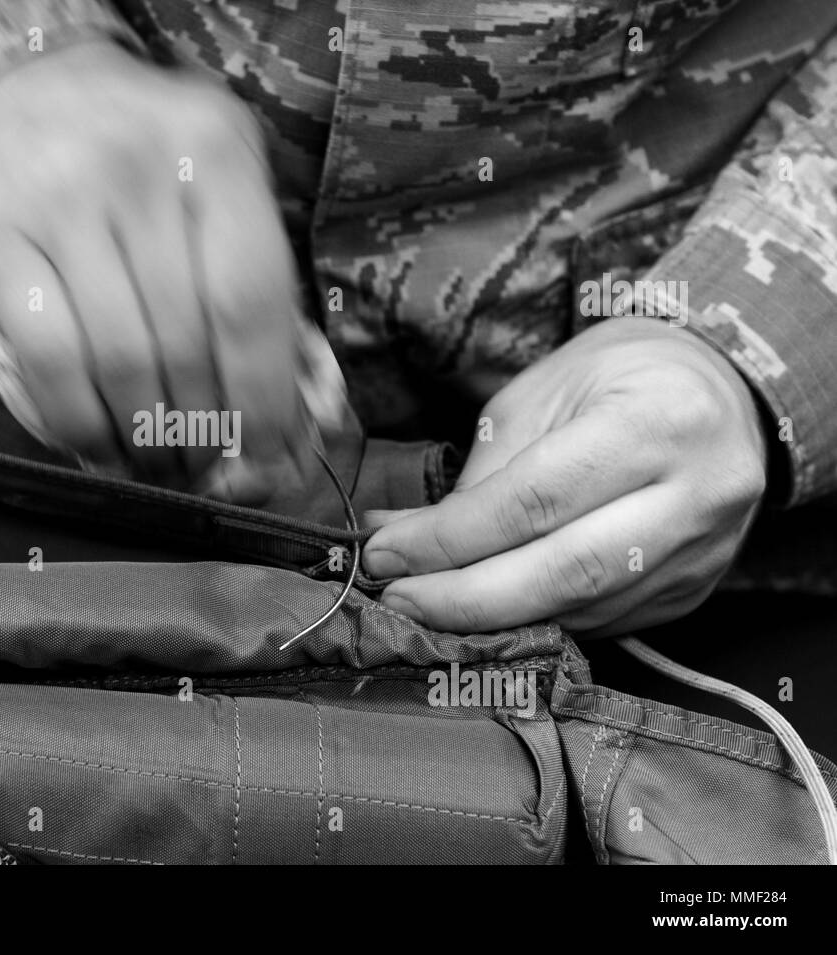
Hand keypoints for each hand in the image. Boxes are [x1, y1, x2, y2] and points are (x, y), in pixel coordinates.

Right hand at [0, 41, 305, 484]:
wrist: (23, 88)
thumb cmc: (147, 150)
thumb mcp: (222, 172)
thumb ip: (254, 269)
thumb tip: (285, 409)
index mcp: (213, 152)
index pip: (249, 301)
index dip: (262, 396)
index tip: (268, 455)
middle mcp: (136, 170)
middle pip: (185, 341)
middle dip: (204, 429)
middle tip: (207, 468)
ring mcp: (58, 202)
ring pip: (120, 360)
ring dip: (146, 438)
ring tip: (160, 466)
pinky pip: (47, 359)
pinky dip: (79, 422)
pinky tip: (98, 449)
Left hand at [363, 319, 768, 636]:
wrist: (720, 390)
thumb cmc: (618, 376)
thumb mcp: (542, 394)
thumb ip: (483, 474)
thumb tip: (404, 536)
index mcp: (656, 422)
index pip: (535, 500)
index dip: (452, 538)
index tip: (385, 554)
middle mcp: (696, 495)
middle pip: (565, 571)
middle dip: (466, 597)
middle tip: (398, 599)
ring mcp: (704, 552)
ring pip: (583, 607)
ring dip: (493, 618)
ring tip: (428, 607)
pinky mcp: (696, 589)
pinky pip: (604, 620)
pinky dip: (537, 620)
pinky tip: (488, 612)